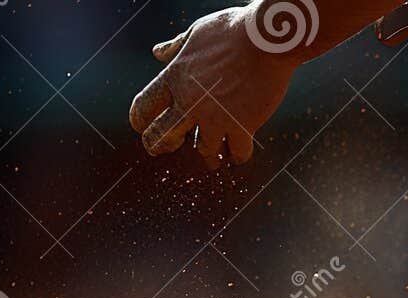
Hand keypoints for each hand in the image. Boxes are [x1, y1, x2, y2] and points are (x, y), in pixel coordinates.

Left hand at [128, 7, 297, 168]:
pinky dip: (237, 155)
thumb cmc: (234, 30)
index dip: (140, 120)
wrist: (267, 39)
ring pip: (204, 151)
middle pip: (162, 137)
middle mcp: (189, 102)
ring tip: (214, 157)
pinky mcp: (242, 126)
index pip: (143, 107)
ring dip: (209, 155)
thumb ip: (176, 47)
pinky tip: (238, 153)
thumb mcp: (197, 32)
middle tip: (165, 148)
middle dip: (160, 146)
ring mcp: (216, 118)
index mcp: (174, 77)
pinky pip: (236, 153)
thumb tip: (158, 52)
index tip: (142, 126)